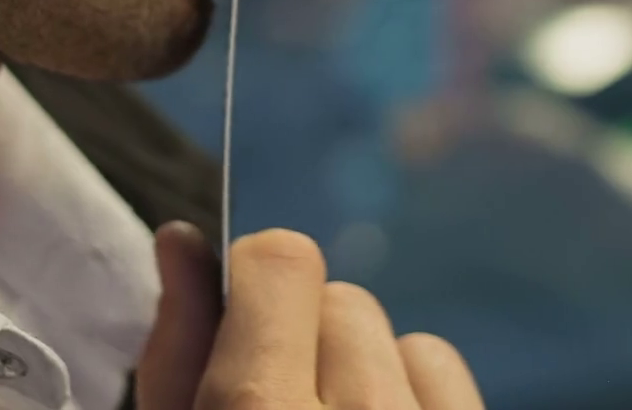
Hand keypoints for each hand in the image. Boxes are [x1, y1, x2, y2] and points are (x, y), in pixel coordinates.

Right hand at [138, 223, 483, 409]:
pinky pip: (454, 383)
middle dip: (310, 347)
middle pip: (346, 303)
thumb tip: (182, 238)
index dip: (255, 290)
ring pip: (409, 342)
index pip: (283, 261)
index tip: (241, 336)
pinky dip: (421, 405)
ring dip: (372, 380)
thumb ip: (177, 356)